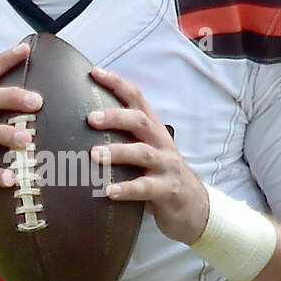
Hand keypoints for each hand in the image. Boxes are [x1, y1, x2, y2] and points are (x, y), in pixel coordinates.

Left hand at [88, 65, 208, 244]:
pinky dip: (127, 189)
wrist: (195, 208)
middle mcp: (161, 143)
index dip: (117, 83)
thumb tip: (85, 126)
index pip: (137, 99)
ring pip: (143, 153)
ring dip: (118, 152)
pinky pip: (147, 188)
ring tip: (94, 154)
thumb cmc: (161, 176)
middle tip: (90, 118)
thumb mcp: (147, 152)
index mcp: (154, 131)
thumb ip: (125, 138)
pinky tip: (109, 192)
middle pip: (140, 122)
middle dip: (116, 117)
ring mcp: (166, 166)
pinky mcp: (168, 190)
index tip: (95, 72)